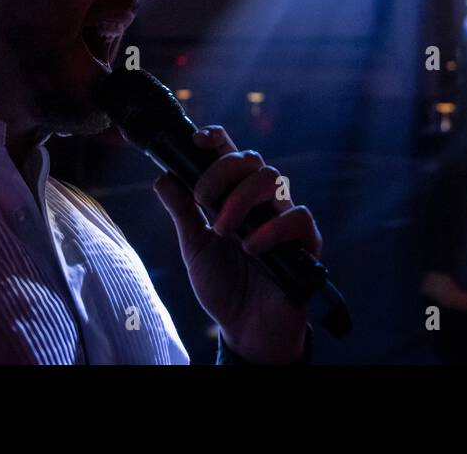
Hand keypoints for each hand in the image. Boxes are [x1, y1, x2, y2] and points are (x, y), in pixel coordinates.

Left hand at [152, 126, 319, 363]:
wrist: (245, 329)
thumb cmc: (222, 285)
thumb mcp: (194, 248)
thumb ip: (182, 213)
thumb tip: (163, 178)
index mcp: (233, 196)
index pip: (230, 153)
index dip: (217, 138)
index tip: (198, 140)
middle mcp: (261, 201)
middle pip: (251, 159)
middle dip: (223, 172)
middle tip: (204, 201)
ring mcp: (283, 218)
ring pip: (273, 179)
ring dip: (242, 200)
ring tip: (224, 232)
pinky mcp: (304, 241)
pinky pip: (297, 216)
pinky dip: (271, 229)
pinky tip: (252, 248)